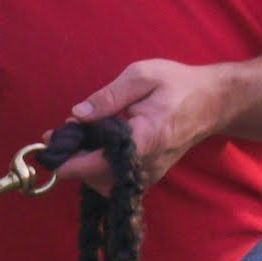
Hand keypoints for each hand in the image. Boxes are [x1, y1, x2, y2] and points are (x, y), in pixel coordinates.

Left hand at [51, 58, 223, 194]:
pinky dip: (99, 167)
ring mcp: (149, 174)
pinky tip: (96, 144)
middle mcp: (146, 165)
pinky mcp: (149, 175)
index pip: (98, 164)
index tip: (49, 149)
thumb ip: (108, 96)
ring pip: (104, 184)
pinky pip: (116, 180)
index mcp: (144, 140)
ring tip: (78, 137)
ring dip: (85, 165)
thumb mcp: (141, 76)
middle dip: (73, 160)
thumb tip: (77, 115)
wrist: (213, 101)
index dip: (69, 161)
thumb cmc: (177, 84)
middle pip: (96, 178)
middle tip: (61, 134)